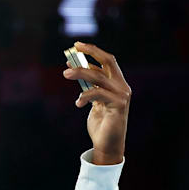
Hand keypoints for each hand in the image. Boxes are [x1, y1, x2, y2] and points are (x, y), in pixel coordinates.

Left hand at [62, 42, 130, 165]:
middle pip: (108, 62)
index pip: (108, 61)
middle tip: (72, 52)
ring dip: (80, 73)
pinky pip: (98, 94)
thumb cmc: (100, 122)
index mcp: (117, 83)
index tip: (77, 45)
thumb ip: (90, 87)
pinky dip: (85, 96)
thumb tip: (75, 69)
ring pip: (99, 77)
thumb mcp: (94, 101)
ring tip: (65, 73)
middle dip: (90, 54)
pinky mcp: (118, 106)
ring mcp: (122, 95)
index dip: (93, 51)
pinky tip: (78, 103)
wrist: (107, 144)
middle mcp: (122, 86)